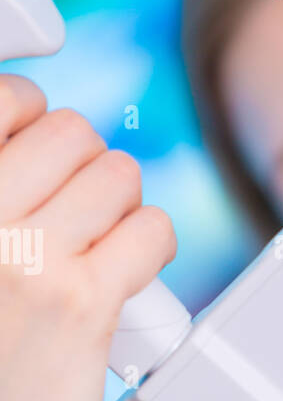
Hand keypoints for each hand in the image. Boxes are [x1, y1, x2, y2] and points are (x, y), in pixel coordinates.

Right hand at [0, 76, 175, 400]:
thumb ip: (2, 201)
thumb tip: (33, 119)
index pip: (7, 97)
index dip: (35, 122)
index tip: (41, 161)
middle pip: (71, 131)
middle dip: (85, 169)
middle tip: (74, 218)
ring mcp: (23, 257)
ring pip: (117, 175)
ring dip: (121, 208)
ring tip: (98, 249)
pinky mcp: (81, 303)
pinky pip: (149, 230)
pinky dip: (151, 247)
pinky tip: (126, 275)